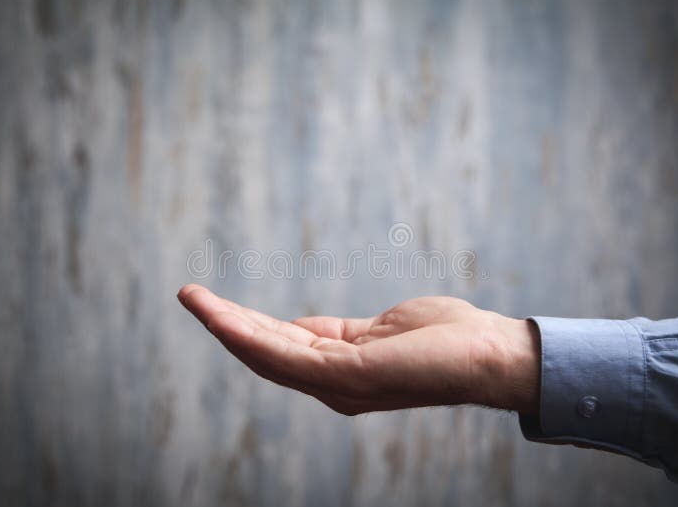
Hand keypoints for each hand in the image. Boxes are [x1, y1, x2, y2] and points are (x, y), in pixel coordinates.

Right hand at [177, 285, 539, 415]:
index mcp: (339, 370)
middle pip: (264, 352)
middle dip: (224, 325)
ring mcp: (336, 383)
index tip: (217, 306)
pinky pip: (284, 354)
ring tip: (191, 299)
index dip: (245, 327)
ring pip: (264, 353)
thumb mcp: (381, 330)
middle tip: (189, 296)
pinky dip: (247, 335)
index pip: (281, 349)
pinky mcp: (345, 375)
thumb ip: (341, 334)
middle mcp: (332, 383)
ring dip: (224, 326)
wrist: (488, 355)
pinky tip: (222, 317)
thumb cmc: (445, 340)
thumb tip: (311, 329)